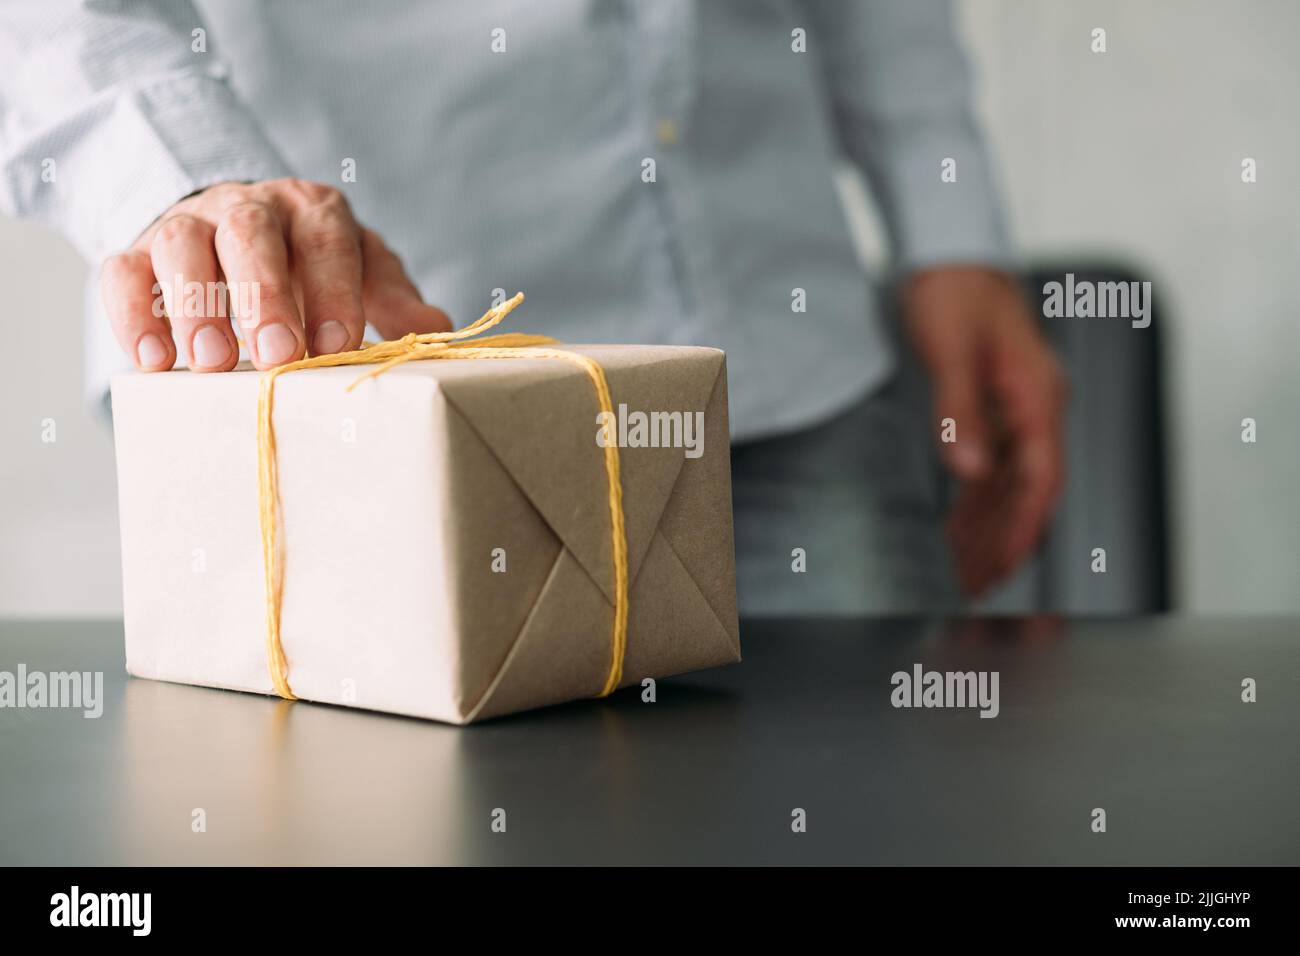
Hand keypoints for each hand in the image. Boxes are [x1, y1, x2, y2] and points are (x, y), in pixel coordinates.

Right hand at [100, 178, 450, 371]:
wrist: (233, 230)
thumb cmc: (307, 263)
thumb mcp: (359, 271)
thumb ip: (391, 298)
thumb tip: (437, 331)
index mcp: (311, 210)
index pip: (325, 239)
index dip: (332, 290)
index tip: (337, 345)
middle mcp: (248, 207)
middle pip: (249, 233)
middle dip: (263, 294)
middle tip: (276, 354)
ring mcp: (189, 225)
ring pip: (181, 245)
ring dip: (196, 305)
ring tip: (211, 363)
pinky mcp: (137, 252)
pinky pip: (123, 272)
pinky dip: (134, 314)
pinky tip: (152, 361)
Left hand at [903, 266, 1066, 598]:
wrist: (950, 253)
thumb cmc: (953, 290)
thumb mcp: (950, 349)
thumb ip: (958, 410)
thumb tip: (970, 470)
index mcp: (1037, 397)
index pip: (1040, 478)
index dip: (1023, 527)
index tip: (1004, 567)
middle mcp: (1034, 410)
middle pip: (1025, 492)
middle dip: (1003, 543)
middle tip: (976, 588)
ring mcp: (1016, 413)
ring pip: (1007, 487)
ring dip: (987, 530)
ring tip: (965, 574)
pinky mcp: (993, 411)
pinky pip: (990, 470)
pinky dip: (974, 504)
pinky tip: (957, 532)